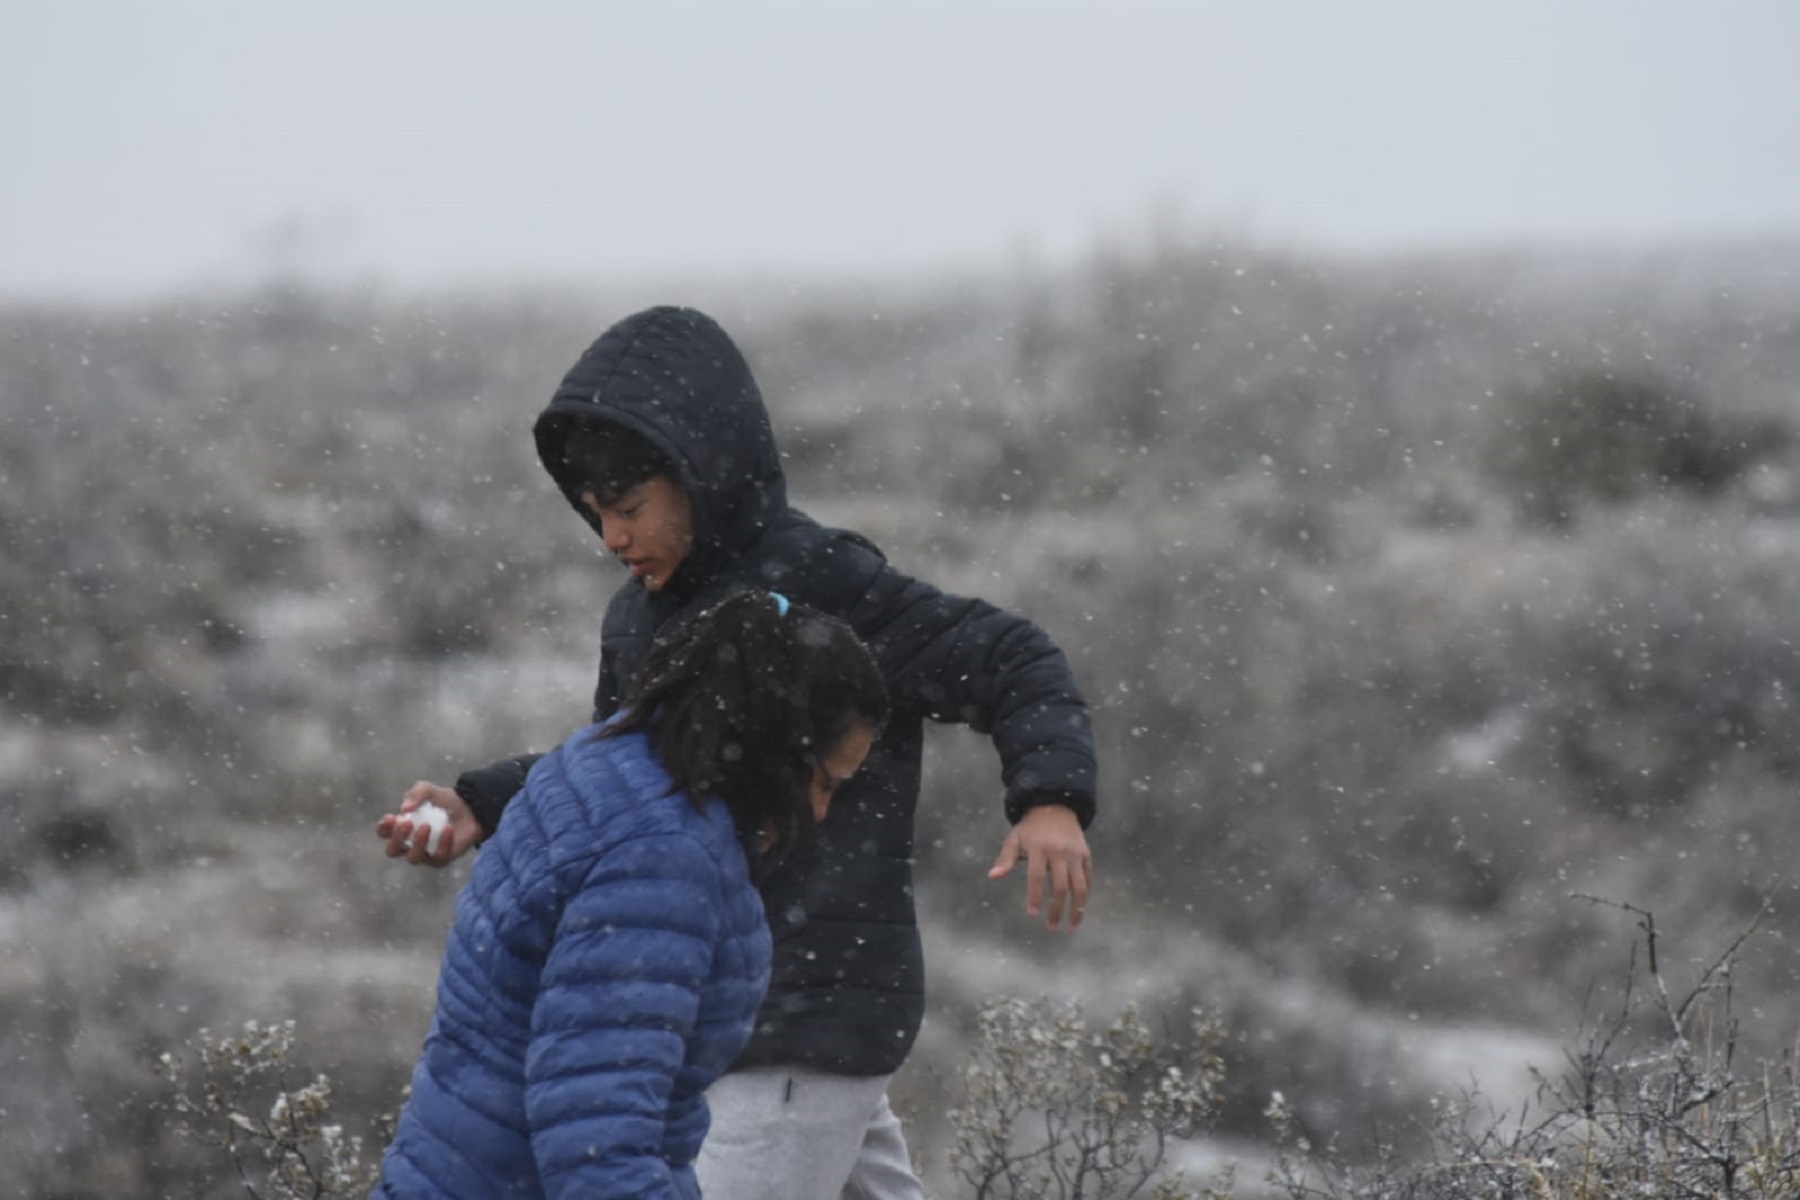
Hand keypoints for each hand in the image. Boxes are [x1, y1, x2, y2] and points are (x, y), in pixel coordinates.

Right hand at [375, 781, 483, 866]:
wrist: (470, 808)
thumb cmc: (444, 801)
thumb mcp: (429, 790)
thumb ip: (416, 794)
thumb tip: (404, 808)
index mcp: (402, 827)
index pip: (384, 832)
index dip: (384, 828)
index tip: (391, 817)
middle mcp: (409, 843)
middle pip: (392, 851)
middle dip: (397, 838)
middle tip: (408, 823)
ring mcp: (425, 853)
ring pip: (413, 858)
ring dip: (418, 843)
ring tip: (427, 826)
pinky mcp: (441, 859)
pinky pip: (438, 857)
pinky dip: (443, 843)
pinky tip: (448, 829)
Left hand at [987, 804, 1091, 931]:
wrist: (1056, 807)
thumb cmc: (1031, 828)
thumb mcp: (1015, 839)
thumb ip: (1005, 859)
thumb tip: (993, 876)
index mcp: (1039, 849)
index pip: (1036, 877)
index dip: (1035, 896)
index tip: (1033, 914)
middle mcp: (1059, 853)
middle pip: (1060, 886)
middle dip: (1056, 910)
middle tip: (1051, 927)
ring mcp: (1075, 855)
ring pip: (1079, 887)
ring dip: (1077, 909)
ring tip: (1072, 927)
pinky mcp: (1086, 856)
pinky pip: (1088, 879)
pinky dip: (1085, 896)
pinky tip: (1080, 910)